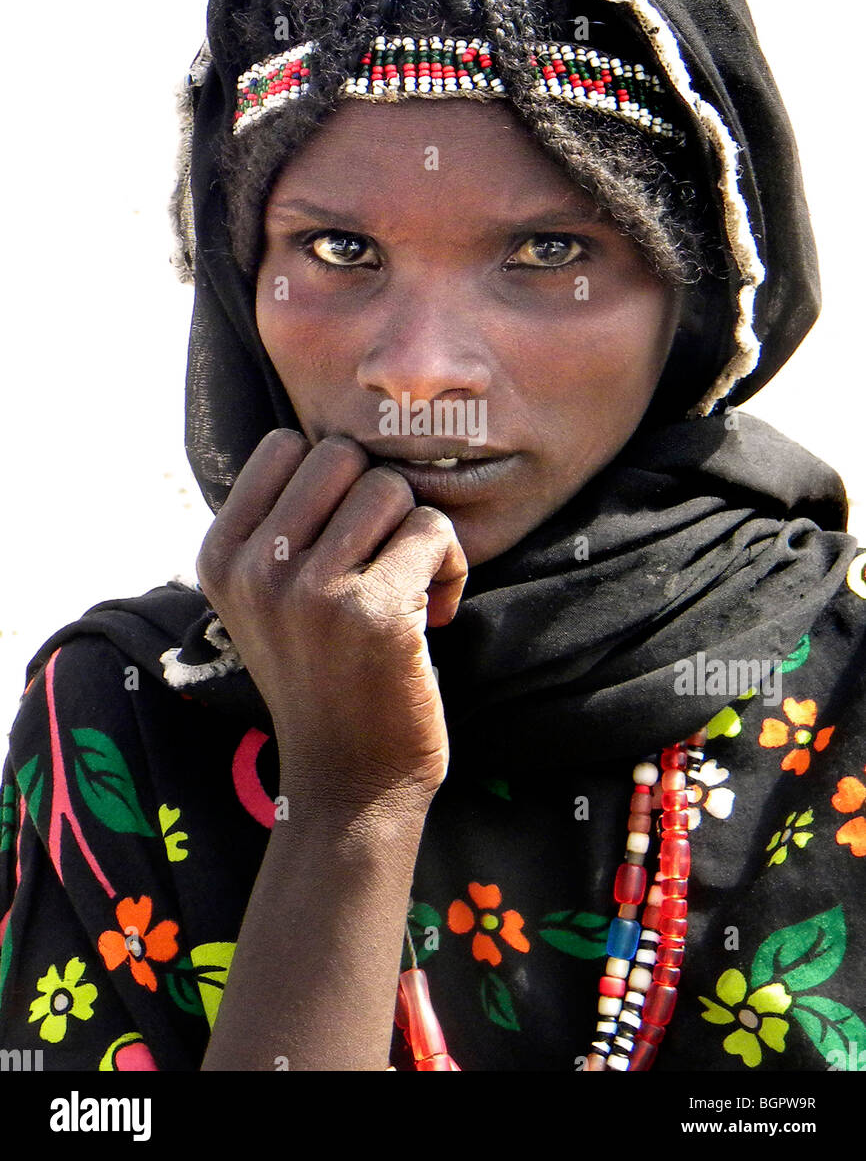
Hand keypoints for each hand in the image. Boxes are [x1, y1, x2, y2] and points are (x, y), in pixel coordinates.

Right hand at [195, 429, 467, 811]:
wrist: (349, 785)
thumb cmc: (323, 681)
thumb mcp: (268, 601)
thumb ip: (283, 525)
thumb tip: (340, 442)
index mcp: (221, 557)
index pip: (287, 445)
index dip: (334, 480)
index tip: (345, 538)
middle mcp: (256, 569)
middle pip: (342, 456)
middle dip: (378, 499)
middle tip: (385, 559)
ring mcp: (310, 591)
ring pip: (392, 487)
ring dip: (418, 532)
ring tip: (414, 588)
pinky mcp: (373, 612)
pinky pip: (434, 529)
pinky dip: (453, 564)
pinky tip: (438, 613)